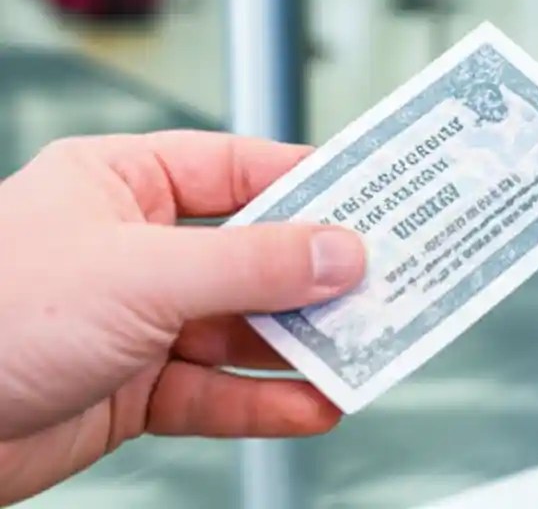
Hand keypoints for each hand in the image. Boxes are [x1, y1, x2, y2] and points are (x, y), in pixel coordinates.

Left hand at [0, 131, 365, 503]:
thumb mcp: (141, 274)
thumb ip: (250, 265)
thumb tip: (338, 252)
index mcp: (121, 184)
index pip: (238, 170)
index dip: (310, 183)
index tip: (374, 198)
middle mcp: (133, 248)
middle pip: (251, 255)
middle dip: (314, 277)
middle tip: (383, 282)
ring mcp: (135, 321)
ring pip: (241, 329)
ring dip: (300, 346)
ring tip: (360, 348)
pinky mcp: (133, 388)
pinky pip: (216, 392)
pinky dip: (265, 401)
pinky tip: (311, 402)